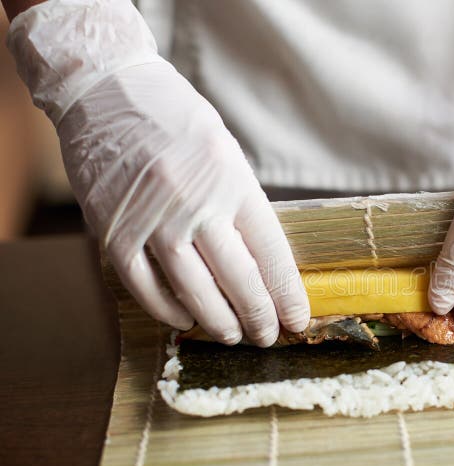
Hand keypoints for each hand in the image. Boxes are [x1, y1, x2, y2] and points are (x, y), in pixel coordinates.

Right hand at [7, 0, 308, 345]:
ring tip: (234, 337)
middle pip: (237, 277)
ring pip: (193, 289)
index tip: (297, 319)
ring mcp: (151, 218)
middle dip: (259, 315)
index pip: (270, 250)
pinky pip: (143, 285)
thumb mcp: (224, 152)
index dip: (286, 292)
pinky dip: (166, 309)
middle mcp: (194, 201)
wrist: (104, 88)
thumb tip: (259, 262)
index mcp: (231, 179)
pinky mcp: (112, 230)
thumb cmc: (173, 119)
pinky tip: (184, 320)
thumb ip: (239, 202)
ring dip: (218, 321)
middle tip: (268, 337)